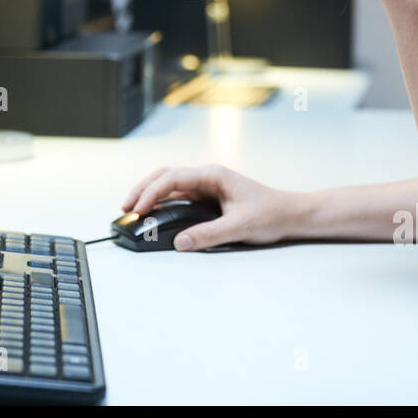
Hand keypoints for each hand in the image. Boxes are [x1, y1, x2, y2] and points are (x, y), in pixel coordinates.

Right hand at [120, 164, 298, 250]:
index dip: (151, 192)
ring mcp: (208, 186)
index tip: (137, 207)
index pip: (172, 178)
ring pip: (171, 183)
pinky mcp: (209, 197)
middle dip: (143, 189)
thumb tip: (179, 242)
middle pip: (166, 175)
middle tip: (126, 206)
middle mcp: (208, 176)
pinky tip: (155, 212)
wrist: (291, 214)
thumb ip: (208, 235)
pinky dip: (163, 201)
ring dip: (151, 193)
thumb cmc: (270, 214)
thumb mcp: (239, 227)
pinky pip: (180, 195)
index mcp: (213, 175)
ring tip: (134, 209)